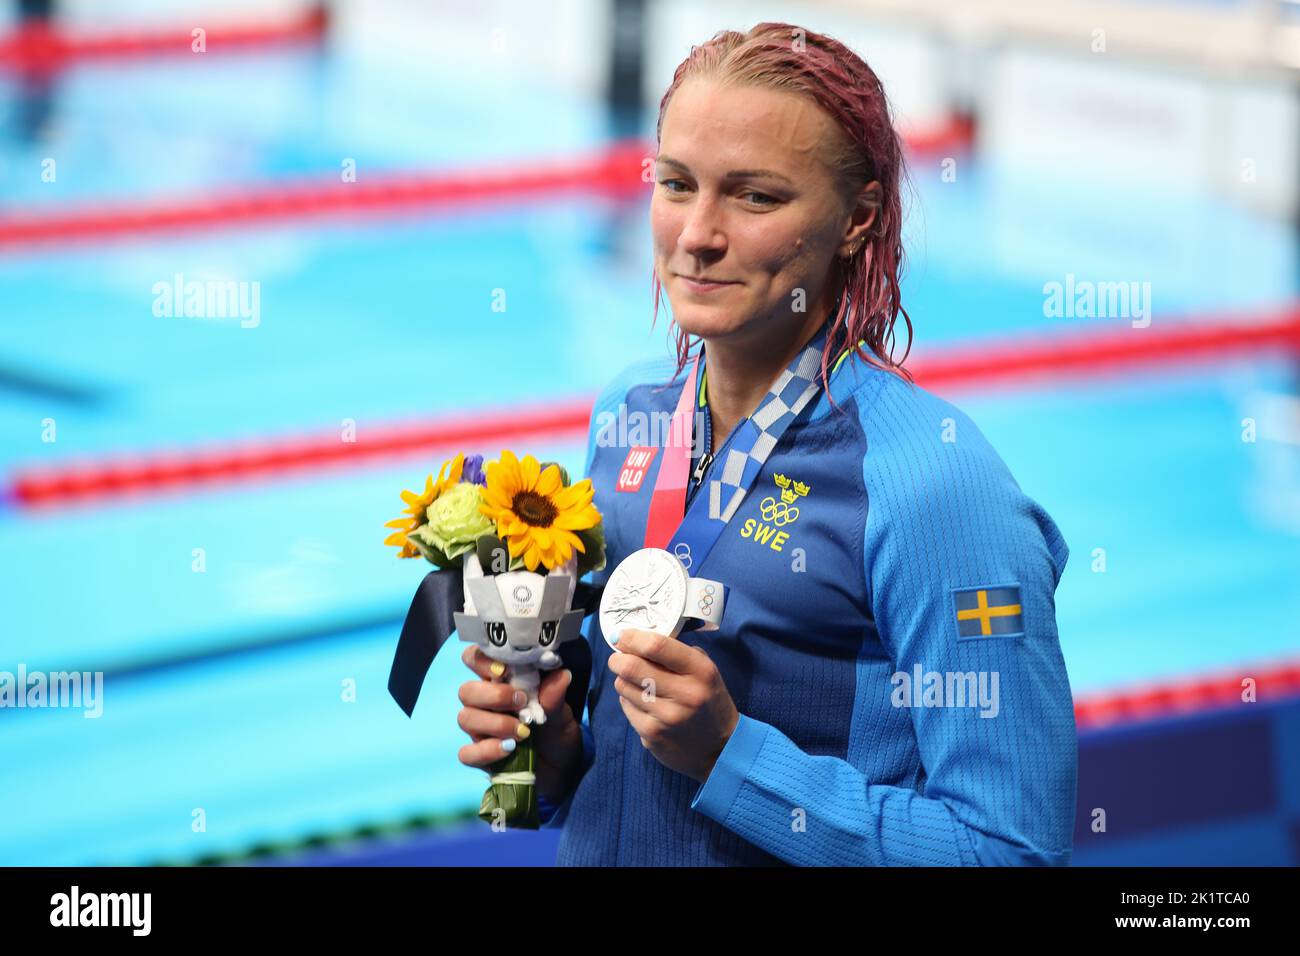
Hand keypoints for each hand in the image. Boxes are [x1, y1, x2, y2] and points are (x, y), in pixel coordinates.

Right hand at [456, 647, 583, 802]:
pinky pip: (467, 753)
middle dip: (492, 695)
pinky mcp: (480, 757)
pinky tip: (509, 750)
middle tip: (521, 702)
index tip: (504, 669)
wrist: (563, 770)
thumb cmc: (558, 734)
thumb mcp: (563, 713)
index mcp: (502, 683)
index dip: (482, 660)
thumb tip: (561, 674)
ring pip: (465, 718)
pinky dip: (486, 751)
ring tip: (522, 731)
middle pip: (466, 690)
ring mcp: (481, 731)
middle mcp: (486, 705)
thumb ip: (556, 695)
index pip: (475, 660)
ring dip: (494, 723)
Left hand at [606, 628, 738, 783]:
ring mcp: (666, 717)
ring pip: (623, 686)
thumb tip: (638, 639)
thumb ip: (677, 652)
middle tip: (618, 657)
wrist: (720, 749)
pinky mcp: (651, 735)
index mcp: (701, 671)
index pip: (657, 646)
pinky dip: (629, 699)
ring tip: (638, 682)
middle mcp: (684, 694)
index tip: (623, 635)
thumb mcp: (706, 671)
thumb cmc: (709, 702)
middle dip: (618, 658)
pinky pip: (625, 706)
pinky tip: (644, 703)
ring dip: (624, 679)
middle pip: (631, 666)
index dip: (633, 637)